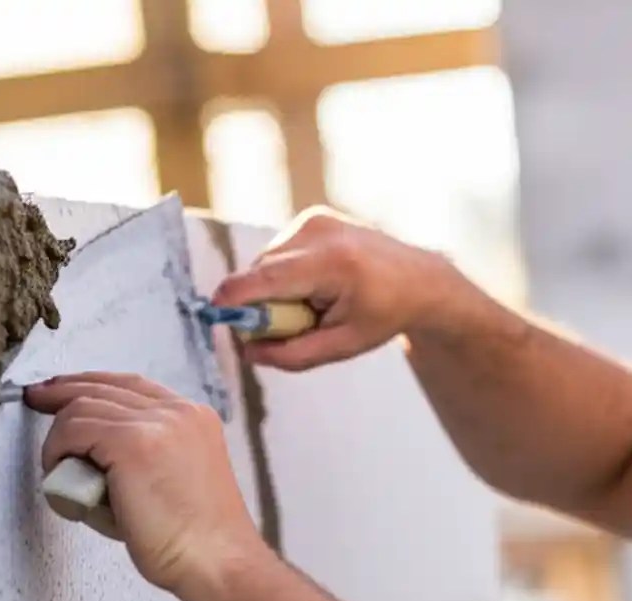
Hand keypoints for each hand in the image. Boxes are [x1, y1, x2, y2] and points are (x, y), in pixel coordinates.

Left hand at [24, 372, 266, 594]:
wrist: (217, 563)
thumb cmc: (194, 541)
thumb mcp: (175, 478)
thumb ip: (145, 454)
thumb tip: (91, 455)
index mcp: (193, 417)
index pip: (132, 384)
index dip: (91, 385)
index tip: (61, 394)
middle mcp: (178, 411)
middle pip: (105, 385)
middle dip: (63, 390)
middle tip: (36, 399)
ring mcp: (157, 422)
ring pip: (83, 406)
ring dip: (60, 437)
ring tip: (58, 469)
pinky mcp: (132, 442)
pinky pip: (74, 430)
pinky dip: (57, 451)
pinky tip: (59, 475)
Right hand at [212, 206, 459, 370]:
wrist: (418, 279)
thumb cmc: (383, 315)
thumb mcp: (342, 346)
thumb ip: (292, 354)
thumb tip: (246, 350)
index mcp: (334, 265)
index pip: (267, 280)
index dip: (234, 298)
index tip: (212, 314)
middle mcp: (321, 232)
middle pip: (261, 272)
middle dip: (263, 304)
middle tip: (296, 324)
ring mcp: (316, 219)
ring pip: (266, 262)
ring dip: (275, 288)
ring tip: (313, 301)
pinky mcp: (312, 215)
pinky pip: (277, 252)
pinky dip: (285, 273)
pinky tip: (315, 283)